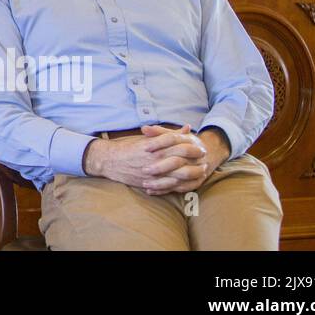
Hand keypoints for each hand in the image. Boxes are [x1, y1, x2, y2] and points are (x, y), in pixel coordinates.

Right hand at [82, 123, 222, 193]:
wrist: (110, 160)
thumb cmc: (129, 148)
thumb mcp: (148, 138)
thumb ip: (169, 134)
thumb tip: (187, 128)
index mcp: (155, 145)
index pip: (180, 145)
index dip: (193, 147)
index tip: (201, 148)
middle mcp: (155, 158)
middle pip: (183, 160)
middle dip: (196, 161)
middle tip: (205, 161)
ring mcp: (153, 172)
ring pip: (179, 175)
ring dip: (193, 175)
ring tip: (201, 173)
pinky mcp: (150, 183)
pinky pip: (170, 186)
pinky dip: (181, 185)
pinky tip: (188, 183)